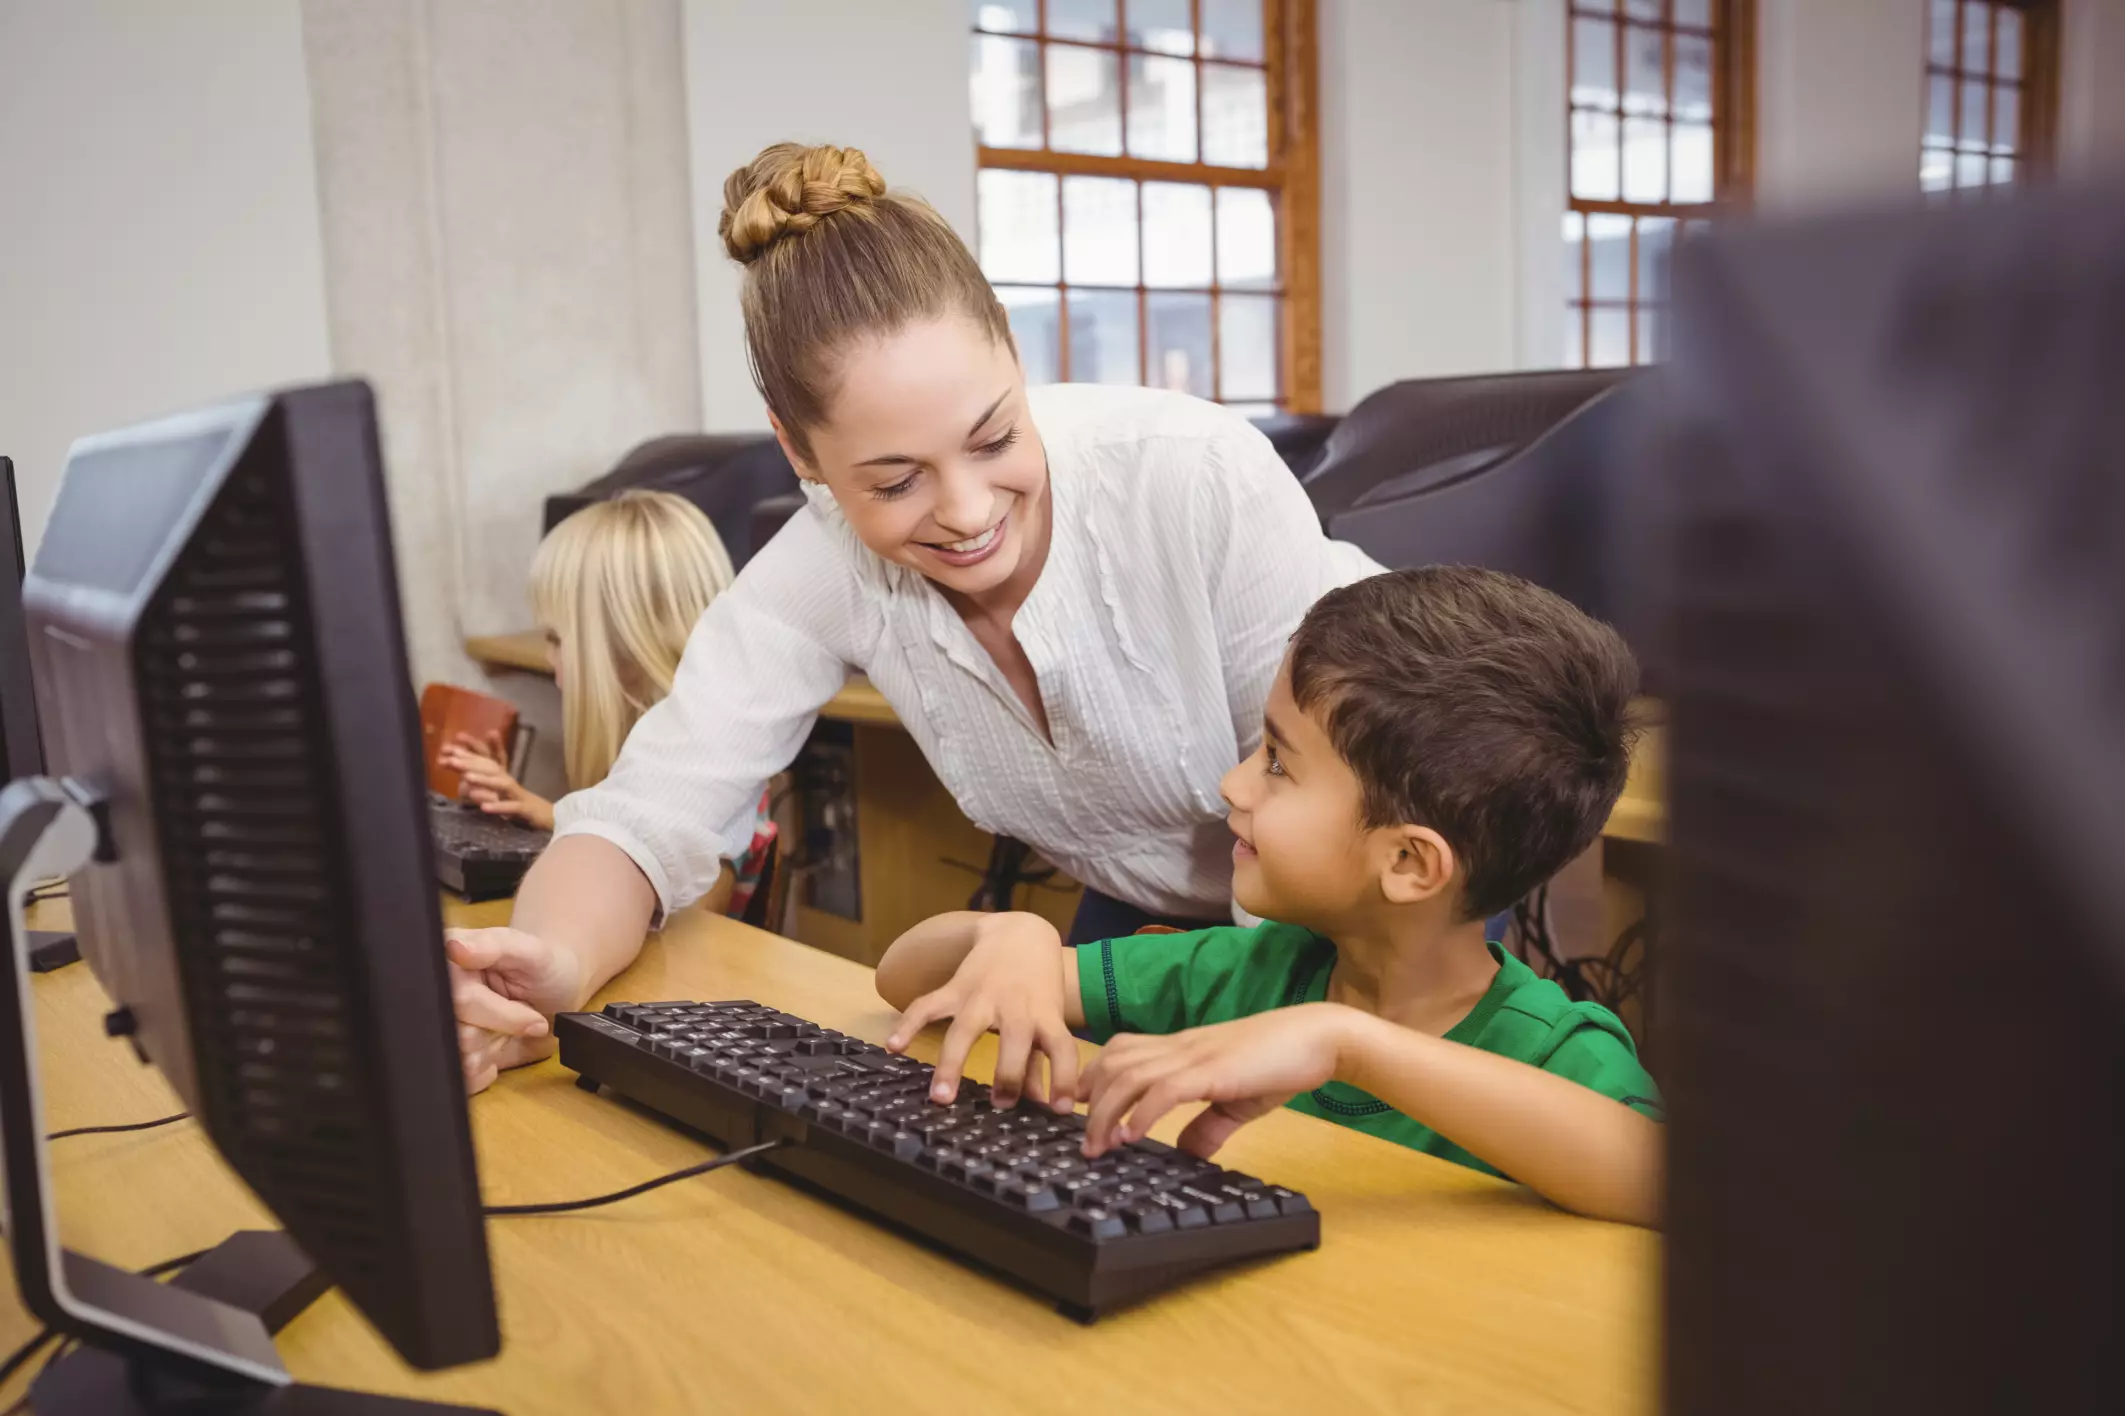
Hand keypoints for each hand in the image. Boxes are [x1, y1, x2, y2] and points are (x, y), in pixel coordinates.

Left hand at [439, 731, 553, 829]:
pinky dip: (499, 806)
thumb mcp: (499, 796)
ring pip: (502, 785)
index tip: (446, 749)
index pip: (484, 762)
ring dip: (485, 780)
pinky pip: (513, 808)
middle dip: (471, 763)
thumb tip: (463, 781)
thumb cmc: (521, 807)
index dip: (467, 754)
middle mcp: (509, 783)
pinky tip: (485, 807)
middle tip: (450, 760)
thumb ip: (482, 789)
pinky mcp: (527, 810)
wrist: (553, 820)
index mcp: (502, 778)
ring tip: (467, 778)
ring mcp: (519, 795)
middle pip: (491, 768)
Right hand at [445, 926, 582, 1093]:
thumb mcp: (529, 949)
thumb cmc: (543, 967)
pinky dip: (487, 1071)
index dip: (500, 1012)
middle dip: (500, 1030)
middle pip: (461, 1036)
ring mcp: (442, 1030)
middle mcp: (437, 998)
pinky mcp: (451, 1057)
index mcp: (445, 962)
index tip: (528, 1008)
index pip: (460, 1000)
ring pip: (461, 1061)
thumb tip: (456, 948)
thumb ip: (495, 946)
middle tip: (522, 1015)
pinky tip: (497, 1050)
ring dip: (493, 1051)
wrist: (553, 994)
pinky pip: (463, 1081)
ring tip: (507, 1029)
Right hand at [885, 914, 1077, 1112]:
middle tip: (999, 1105)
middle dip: (1007, 1074)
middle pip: (1013, 1039)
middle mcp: (1015, 1006)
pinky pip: (928, 1005)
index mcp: (1044, 1016)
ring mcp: (982, 996)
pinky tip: (893, 1047)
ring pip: (965, 1029)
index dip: (1063, 1078)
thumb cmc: (1038, 989)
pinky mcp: (955, 988)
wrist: (1020, 934)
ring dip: (952, 1063)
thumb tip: (1039, 1105)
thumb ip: (1039, 1062)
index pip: (1061, 1048)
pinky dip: (908, 1024)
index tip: (1060, 1109)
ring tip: (940, 1097)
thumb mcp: (1047, 1020)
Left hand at [1080, 1003, 1357, 1158]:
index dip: (1092, 1080)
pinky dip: (1142, 1112)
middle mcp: (1180, 1047)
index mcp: (1182, 1050)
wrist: (1318, 1038)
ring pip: (1129, 1074)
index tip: (1074, 1112)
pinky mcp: (1214, 1070)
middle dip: (1087, 1101)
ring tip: (1097, 1146)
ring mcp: (1195, 1056)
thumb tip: (1186, 1154)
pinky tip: (1132, 1136)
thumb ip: (1208, 1126)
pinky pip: (1166, 1088)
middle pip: (1112, 1062)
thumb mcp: (1236, 1101)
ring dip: (1105, 1111)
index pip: (1121, 1052)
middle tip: (1079, 1140)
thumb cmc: (1281, 1063)